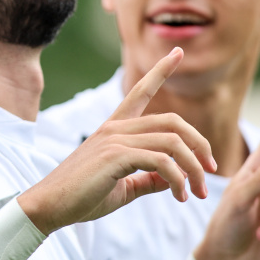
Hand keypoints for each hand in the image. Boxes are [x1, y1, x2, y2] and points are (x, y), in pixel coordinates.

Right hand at [18, 48, 216, 234]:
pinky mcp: (115, 156)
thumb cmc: (81, 198)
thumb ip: (148, 178)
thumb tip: (173, 179)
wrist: (48, 207)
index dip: (161, 70)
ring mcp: (114, 139)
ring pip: (172, 142)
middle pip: (172, 122)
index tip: (178, 52)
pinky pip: (162, 161)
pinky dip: (177, 179)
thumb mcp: (123, 186)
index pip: (141, 90)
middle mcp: (115, 128)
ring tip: (197, 193)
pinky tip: (179, 196)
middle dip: (200, 145)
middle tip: (211, 171)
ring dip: (193, 168)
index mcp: (114, 129)